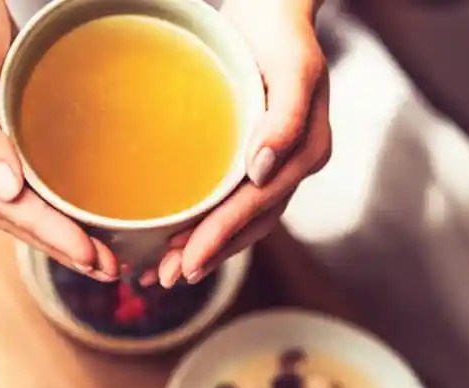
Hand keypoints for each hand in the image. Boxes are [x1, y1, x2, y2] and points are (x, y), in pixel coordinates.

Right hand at [0, 0, 120, 280]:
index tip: (89, 254)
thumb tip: (5, 190)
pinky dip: (53, 210)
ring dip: (59, 236)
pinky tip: (79, 223)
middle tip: (109, 271)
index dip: (48, 233)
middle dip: (59, 247)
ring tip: (101, 260)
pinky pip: (25, 189)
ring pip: (19, 211)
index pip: (2, 207)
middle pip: (12, 219)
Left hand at [153, 0, 330, 286]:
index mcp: (306, 151)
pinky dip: (203, 223)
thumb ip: (285, 119)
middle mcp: (291, 165)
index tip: (188, 260)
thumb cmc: (282, 33)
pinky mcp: (252, 158)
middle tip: (165, 279)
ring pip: (239, 220)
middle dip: (207, 254)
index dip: (222, 237)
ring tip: (162, 272)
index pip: (258, 205)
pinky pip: (229, 201)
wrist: (274, 9)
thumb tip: (262, 171)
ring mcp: (274, 164)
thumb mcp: (292, 67)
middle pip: (248, 224)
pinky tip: (173, 237)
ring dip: (203, 248)